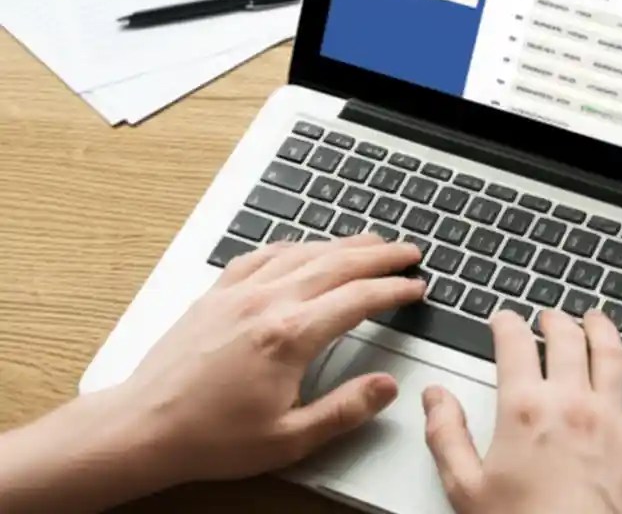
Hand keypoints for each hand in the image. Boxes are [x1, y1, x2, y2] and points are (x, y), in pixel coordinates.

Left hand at [114, 234, 425, 485]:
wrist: (143, 428)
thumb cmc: (210, 438)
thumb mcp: (290, 440)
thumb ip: (346, 410)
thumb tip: (387, 388)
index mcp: (290, 336)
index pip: (359, 299)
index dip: (395, 290)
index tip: (416, 287)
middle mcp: (266, 303)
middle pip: (337, 263)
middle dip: (380, 255)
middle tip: (408, 251)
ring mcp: (238, 293)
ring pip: (302, 252)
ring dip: (342, 243)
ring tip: (370, 242)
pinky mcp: (215, 294)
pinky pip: (261, 255)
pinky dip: (292, 246)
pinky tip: (303, 247)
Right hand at [423, 309, 621, 513]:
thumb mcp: (465, 489)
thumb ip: (446, 436)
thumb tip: (435, 398)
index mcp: (525, 409)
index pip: (514, 344)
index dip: (506, 323)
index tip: (503, 319)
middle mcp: (572, 402)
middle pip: (567, 338)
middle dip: (555, 319)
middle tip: (549, 316)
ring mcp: (613, 417)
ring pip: (612, 352)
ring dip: (601, 328)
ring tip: (594, 319)